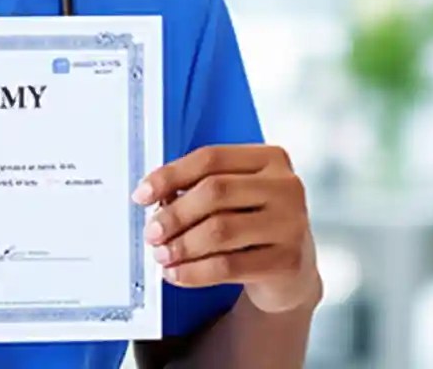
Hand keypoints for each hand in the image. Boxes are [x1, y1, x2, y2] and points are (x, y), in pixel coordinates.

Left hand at [132, 145, 321, 313]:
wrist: (290, 271)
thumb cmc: (252, 224)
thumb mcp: (233, 198)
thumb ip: (198, 190)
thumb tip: (153, 199)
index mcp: (269, 159)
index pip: (210, 158)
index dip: (170, 175)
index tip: (141, 195)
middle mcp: (286, 187)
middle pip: (214, 191)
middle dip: (174, 214)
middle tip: (151, 232)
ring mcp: (291, 224)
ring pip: (220, 230)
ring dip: (181, 245)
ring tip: (162, 254)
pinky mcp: (287, 261)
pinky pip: (229, 266)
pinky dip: (194, 272)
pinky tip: (177, 274)